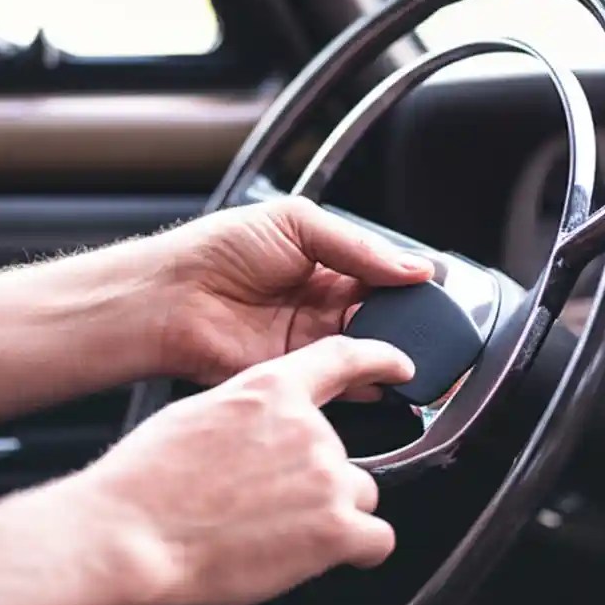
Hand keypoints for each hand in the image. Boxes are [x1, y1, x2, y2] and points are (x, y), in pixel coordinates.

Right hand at [70, 335, 414, 604]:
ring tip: (276, 536)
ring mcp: (325, 476)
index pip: (342, 359)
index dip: (379, 358)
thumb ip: (244, 416)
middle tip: (264, 509)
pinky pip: (377, 540)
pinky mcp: (335, 530)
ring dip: (330, 517)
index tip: (399, 366)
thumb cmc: (143, 484)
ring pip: (359, 497)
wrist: (128, 535)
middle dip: (315, 485)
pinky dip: (354, 552)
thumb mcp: (194, 418)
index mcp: (269, 390)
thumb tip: (256, 432)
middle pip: (344, 456)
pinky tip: (309, 556)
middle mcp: (307, 427)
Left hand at [158, 197, 433, 385]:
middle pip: (380, 314)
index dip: (407, 281)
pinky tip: (383, 373)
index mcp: (322, 261)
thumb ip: (356, 246)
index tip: (434, 288)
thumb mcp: (294, 223)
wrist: (170, 296)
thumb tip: (413, 266)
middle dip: (406, 319)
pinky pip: (340, 380)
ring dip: (390, 349)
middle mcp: (319, 302)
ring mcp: (307, 338)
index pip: (380, 273)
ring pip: (366, 348)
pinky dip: (366, 382)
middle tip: (427, 322)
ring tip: (413, 348)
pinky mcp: (295, 370)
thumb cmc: (217, 249)